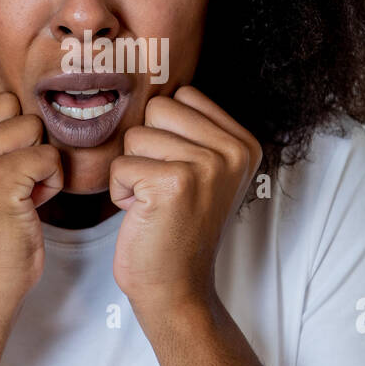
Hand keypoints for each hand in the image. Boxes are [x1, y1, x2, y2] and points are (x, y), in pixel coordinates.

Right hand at [0, 92, 62, 313]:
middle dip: (22, 142)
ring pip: (32, 127)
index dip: (3, 138)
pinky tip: (29, 207)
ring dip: (37, 162)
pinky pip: (48, 156)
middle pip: (10, 106)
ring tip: (17, 196)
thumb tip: (14, 98)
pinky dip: (51, 182)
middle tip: (8, 184)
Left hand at [109, 85, 261, 312]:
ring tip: (155, 202)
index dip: (166, 134)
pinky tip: (145, 214)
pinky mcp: (174, 182)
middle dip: (147, 149)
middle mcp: (233, 150)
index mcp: (244, 142)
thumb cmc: (177, 227)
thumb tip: (156, 76)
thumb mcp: (203, 170)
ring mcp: (207, 165)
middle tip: (164, 190)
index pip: (182, 96)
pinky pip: (120, 164)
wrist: (176, 289)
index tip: (181, 174)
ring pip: (135, 135)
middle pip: (157, 109)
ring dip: (133, 171)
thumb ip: (193, 128)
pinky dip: (121, 192)